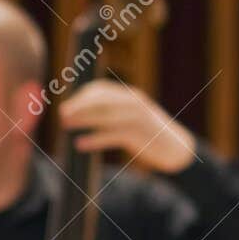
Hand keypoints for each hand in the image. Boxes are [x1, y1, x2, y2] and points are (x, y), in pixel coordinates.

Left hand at [55, 81, 195, 173]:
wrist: (177, 149)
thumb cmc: (147, 134)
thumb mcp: (131, 118)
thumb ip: (110, 113)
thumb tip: (77, 114)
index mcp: (131, 96)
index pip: (101, 90)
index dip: (81, 96)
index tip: (65, 106)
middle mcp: (135, 103)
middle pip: (102, 100)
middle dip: (79, 106)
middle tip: (61, 114)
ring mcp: (139, 119)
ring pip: (106, 116)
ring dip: (83, 120)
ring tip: (65, 126)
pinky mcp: (141, 136)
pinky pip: (113, 136)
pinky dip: (95, 139)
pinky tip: (80, 144)